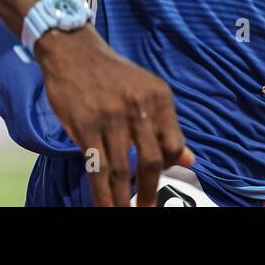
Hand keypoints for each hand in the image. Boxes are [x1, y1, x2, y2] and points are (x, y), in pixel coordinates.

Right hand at [35, 26, 194, 206]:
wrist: (73, 51)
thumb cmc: (112, 74)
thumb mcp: (147, 91)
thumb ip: (166, 126)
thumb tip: (190, 160)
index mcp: (159, 98)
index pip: (174, 144)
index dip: (169, 166)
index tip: (159, 178)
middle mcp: (139, 108)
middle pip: (150, 162)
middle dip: (150, 193)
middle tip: (147, 211)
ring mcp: (111, 118)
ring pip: (122, 171)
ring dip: (123, 200)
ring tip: (124, 213)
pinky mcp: (85, 126)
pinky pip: (97, 167)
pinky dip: (101, 193)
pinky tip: (103, 206)